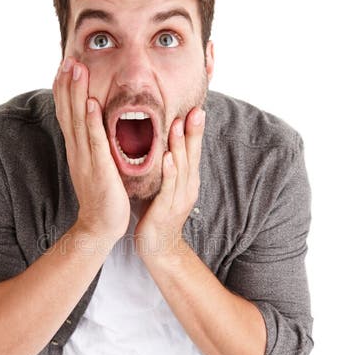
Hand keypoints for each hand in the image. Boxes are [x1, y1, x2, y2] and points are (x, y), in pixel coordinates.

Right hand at [53, 57, 129, 242]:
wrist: (101, 225)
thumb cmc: (103, 196)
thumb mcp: (96, 164)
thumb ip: (94, 144)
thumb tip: (94, 124)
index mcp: (77, 148)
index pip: (67, 112)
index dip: (65, 88)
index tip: (66, 65)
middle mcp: (77, 150)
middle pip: (69, 111)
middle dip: (68, 83)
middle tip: (68, 58)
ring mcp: (86, 158)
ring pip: (79, 120)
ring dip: (77, 94)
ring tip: (77, 69)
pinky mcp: (99, 169)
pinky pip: (95, 142)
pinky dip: (92, 122)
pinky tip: (92, 104)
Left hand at [134, 107, 205, 258]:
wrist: (158, 247)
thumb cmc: (158, 214)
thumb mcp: (164, 185)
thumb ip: (165, 166)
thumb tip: (159, 142)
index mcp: (187, 180)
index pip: (193, 150)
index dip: (195, 130)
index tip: (197, 108)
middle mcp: (187, 187)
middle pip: (192, 155)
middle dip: (193, 132)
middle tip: (195, 109)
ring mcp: (179, 198)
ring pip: (181, 168)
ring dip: (180, 146)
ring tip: (178, 125)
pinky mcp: (167, 209)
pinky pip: (168, 187)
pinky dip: (169, 171)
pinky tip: (168, 158)